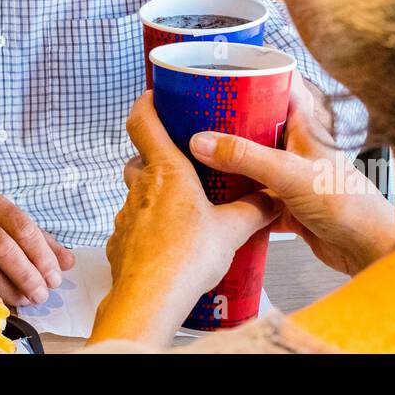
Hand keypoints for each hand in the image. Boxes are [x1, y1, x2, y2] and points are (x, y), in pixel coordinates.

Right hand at [0, 190, 75, 306]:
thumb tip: (68, 262)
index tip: (55, 276)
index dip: (42, 254)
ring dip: (11, 291)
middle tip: (43, 293)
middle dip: (28, 275)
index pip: (22, 227)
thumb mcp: (4, 221)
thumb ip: (38, 240)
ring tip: (27, 299)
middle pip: (4, 250)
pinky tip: (3, 302)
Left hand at [88, 93, 281, 346]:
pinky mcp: (120, 242)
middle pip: (139, 158)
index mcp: (167, 172)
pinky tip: (168, 242)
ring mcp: (126, 215)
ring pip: (136, 193)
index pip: (142, 121)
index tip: (153, 96)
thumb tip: (274, 200)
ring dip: (153, 195)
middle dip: (155, 156)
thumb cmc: (186, 258)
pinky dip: (147, 227)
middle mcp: (141, 188)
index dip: (145, 103)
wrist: (151, 298)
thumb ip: (256, 210)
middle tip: (180, 161)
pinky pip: (133, 225)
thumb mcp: (233, 229)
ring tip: (181, 208)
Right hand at [190, 73, 394, 275]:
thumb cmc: (349, 204)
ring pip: (251, 164)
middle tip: (194, 115)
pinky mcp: (285, 206)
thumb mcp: (289, 173)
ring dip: (228, 163)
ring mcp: (290, 177)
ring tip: (193, 154)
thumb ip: (245, 157)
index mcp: (303, 127)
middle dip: (228, 122)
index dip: (254, 75)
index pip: (278, 87)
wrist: (369, 249)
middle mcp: (295, 148)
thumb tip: (202, 141)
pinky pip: (253, 199)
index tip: (221, 68)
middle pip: (256, 126)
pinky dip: (236, 200)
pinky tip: (214, 200)